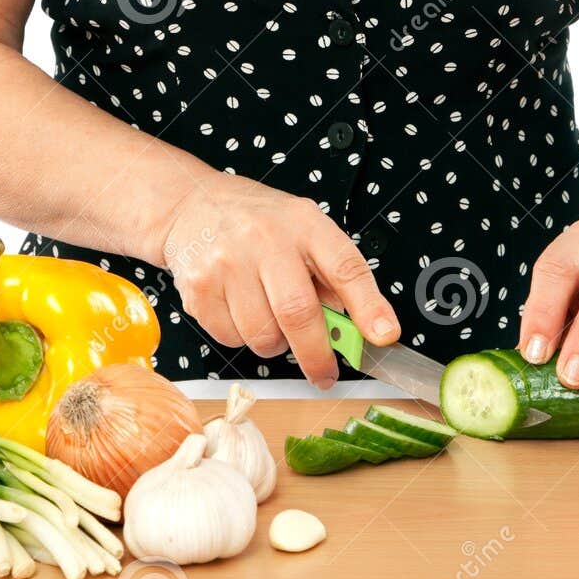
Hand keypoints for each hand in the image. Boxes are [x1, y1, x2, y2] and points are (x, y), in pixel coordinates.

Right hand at [161, 175, 400, 386]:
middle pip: (298, 313)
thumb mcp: (304, 230)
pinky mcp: (199, 288)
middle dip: (317, 355)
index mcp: (304, 223)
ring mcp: (228, 262)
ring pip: (263, 336)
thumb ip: (331, 274)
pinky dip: (241, 337)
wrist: (193, 204)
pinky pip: (231, 339)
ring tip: (268, 315)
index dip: (368, 306)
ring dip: (275, 343)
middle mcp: (266, 238)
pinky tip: (239, 308)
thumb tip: (360, 327)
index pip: (344, 266)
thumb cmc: (259, 223)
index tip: (384, 336)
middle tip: (324, 374)